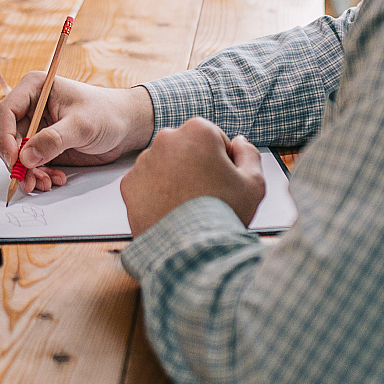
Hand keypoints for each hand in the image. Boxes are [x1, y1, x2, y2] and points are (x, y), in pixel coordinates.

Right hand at [0, 75, 154, 191]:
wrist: (126, 126)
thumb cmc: (107, 113)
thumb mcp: (81, 125)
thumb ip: (53, 140)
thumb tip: (26, 157)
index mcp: (34, 89)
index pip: (6, 112)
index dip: (5, 137)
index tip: (14, 159)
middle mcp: (31, 108)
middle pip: (8, 138)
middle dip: (17, 162)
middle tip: (28, 180)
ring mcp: (37, 128)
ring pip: (19, 155)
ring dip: (28, 173)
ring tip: (45, 183)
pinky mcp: (44, 146)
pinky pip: (32, 165)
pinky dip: (40, 175)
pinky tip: (55, 179)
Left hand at [120, 118, 266, 235]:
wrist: (190, 251)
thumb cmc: (221, 216)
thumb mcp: (253, 183)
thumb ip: (249, 154)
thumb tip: (241, 142)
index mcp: (198, 131)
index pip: (213, 139)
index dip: (222, 162)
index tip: (223, 180)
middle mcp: (166, 139)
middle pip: (187, 149)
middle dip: (196, 166)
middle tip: (206, 194)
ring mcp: (144, 161)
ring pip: (165, 165)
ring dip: (175, 179)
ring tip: (188, 205)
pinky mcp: (129, 183)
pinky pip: (146, 184)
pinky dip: (155, 194)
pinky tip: (170, 210)